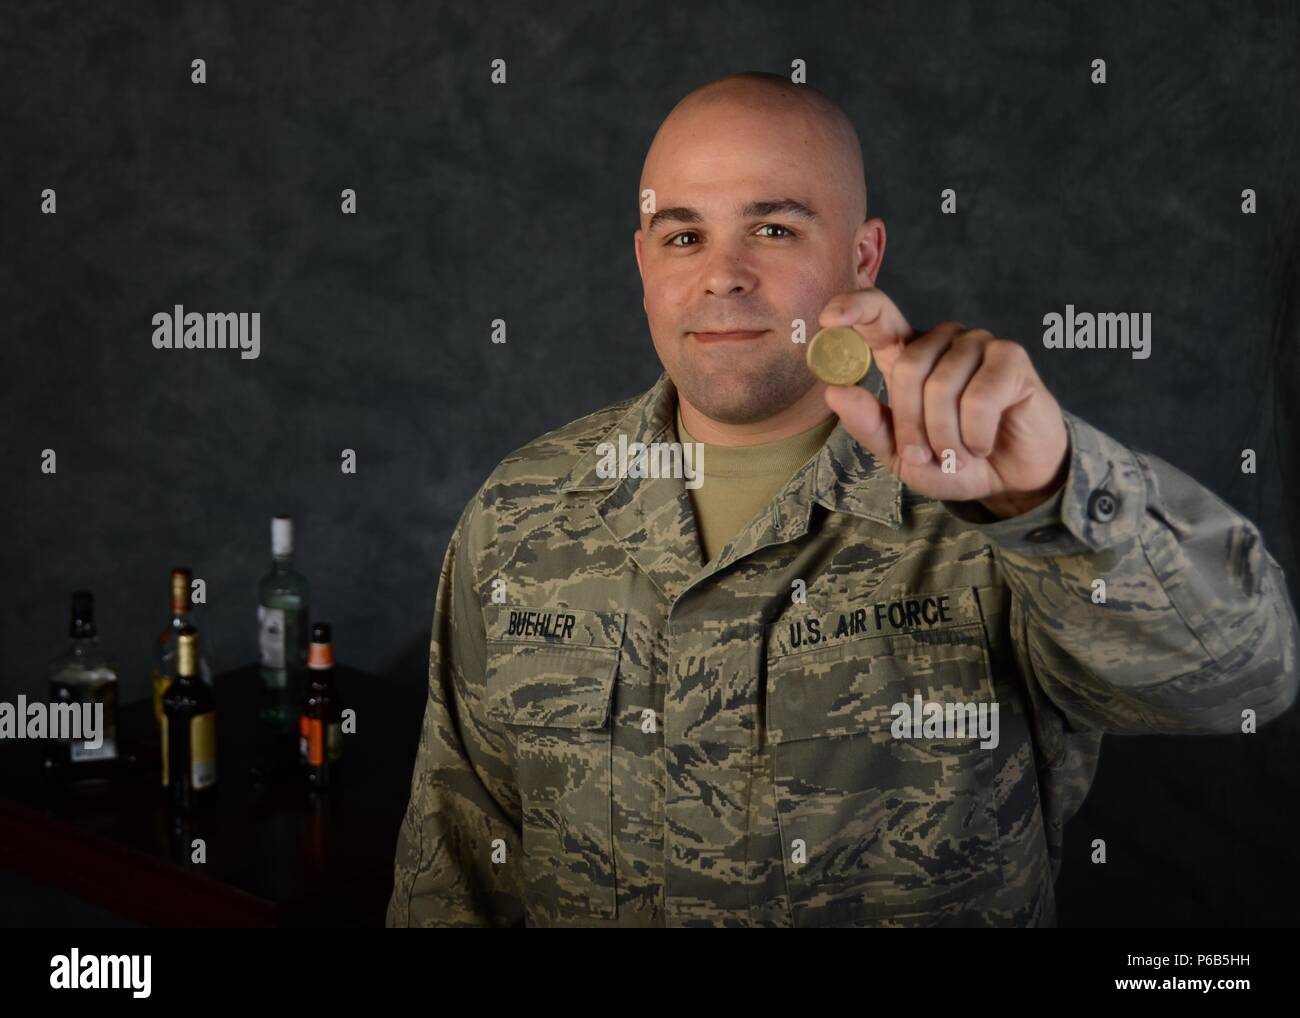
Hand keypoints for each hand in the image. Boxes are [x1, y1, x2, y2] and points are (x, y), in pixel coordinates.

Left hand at [818, 287, 1068, 518]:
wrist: (1008, 479)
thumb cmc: (951, 460)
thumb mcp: (899, 454)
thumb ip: (867, 425)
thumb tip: (834, 391)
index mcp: (907, 354)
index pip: (878, 313)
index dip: (853, 308)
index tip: (828, 319)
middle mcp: (941, 340)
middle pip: (908, 367)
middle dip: (912, 424)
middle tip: (924, 455)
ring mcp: (978, 344)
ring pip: (942, 385)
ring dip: (945, 435)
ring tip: (958, 453)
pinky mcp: (1011, 357)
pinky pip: (979, 397)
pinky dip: (975, 434)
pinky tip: (983, 443)